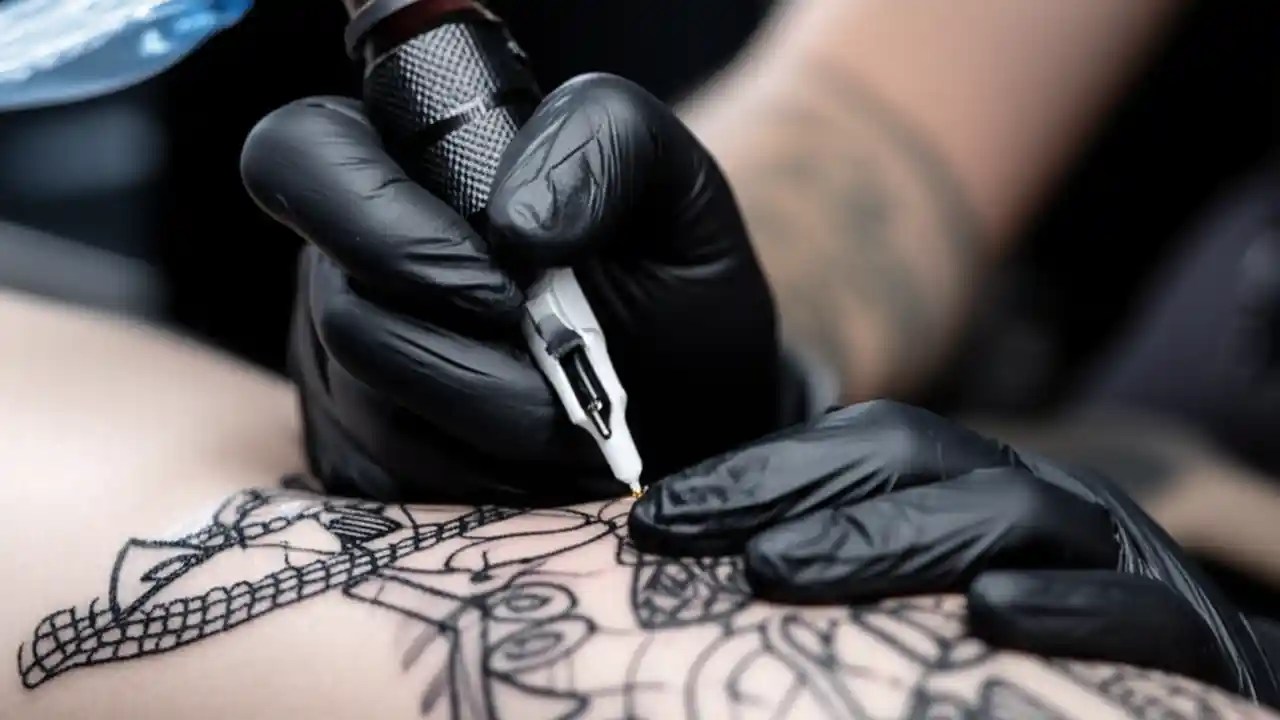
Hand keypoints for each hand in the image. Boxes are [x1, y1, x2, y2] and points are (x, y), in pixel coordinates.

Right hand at [240, 74, 780, 503]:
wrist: (691, 420)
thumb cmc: (676, 296)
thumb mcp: (674, 191)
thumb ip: (602, 140)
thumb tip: (513, 223)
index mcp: (406, 166)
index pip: (301, 154)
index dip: (382, 226)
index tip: (503, 285)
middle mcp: (351, 264)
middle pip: (341, 309)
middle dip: (459, 357)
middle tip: (552, 376)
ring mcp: (342, 367)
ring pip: (371, 406)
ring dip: (493, 424)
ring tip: (570, 419)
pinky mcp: (360, 461)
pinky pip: (388, 487)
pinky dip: (486, 481)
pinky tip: (541, 464)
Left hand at [629, 400, 1279, 705]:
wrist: (1189, 679)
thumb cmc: (1032, 644)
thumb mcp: (926, 593)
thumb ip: (850, 575)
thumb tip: (720, 581)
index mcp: (969, 485)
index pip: (854, 445)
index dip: (751, 470)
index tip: (654, 515)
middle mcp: (1032, 495)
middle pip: (909, 456)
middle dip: (784, 487)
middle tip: (682, 532)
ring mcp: (1106, 552)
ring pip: (1003, 509)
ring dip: (883, 536)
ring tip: (777, 570)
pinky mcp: (1179, 627)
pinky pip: (1126, 604)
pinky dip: (1062, 604)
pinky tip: (990, 615)